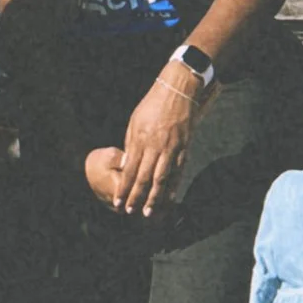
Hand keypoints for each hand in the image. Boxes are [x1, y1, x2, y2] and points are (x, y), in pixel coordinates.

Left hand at [112, 65, 202, 216]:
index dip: (124, 188)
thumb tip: (126, 165)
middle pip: (145, 177)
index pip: (130, 169)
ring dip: (154, 197)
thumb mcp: (135, 121)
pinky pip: (178, 171)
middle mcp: (155, 145)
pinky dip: (173, 186)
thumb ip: (131, 144)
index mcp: (140, 139)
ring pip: (162, 178)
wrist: (178, 90)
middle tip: (131, 212)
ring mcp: (171, 147)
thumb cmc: (153, 105)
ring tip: (149, 212)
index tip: (118, 201)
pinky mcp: (184, 147)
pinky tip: (169, 197)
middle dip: (137, 197)